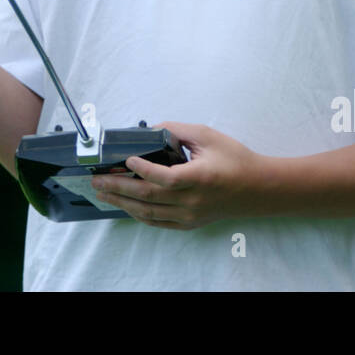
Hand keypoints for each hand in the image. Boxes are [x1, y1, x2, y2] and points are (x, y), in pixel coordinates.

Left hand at [90, 122, 263, 229]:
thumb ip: (177, 131)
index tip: (126, 160)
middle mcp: (191, 201)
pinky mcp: (189, 223)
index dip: (141, 170)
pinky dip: (138, 214)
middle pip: (147, 198)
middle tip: (97, 179)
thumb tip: (150, 130)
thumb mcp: (208, 136)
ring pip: (148, 213)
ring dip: (122, 202)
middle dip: (118, 188)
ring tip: (103, 192)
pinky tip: (124, 205)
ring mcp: (189, 216)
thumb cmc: (235, 159)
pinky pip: (157, 222)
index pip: (163, 178)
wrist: (258, 189)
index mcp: (198, 178)